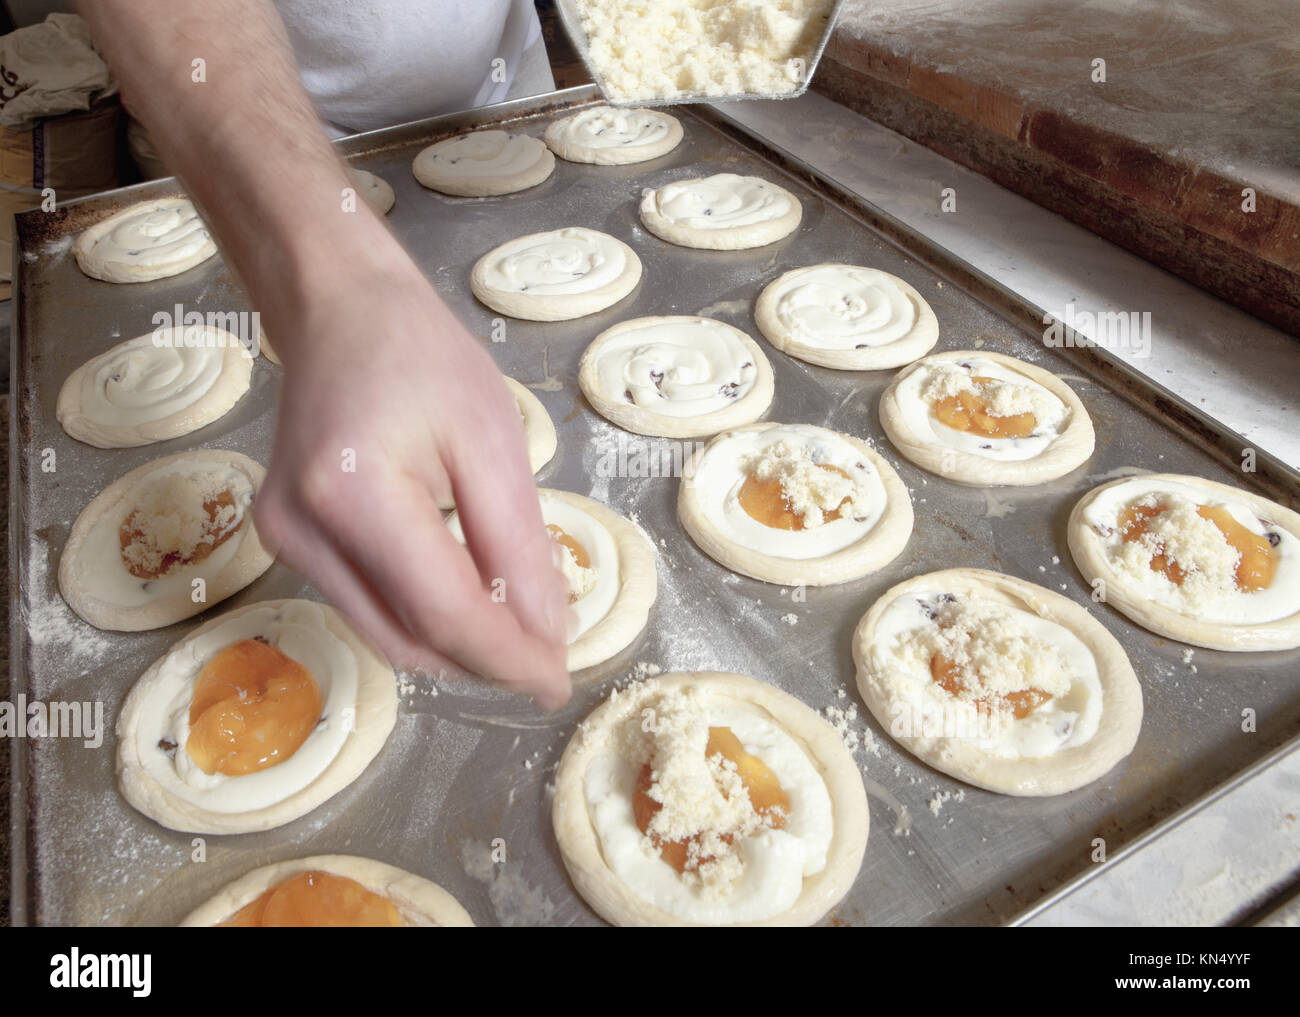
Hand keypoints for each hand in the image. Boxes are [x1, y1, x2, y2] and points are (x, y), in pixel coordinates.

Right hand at [252, 239, 571, 708]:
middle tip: (548, 657)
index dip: (507, 658)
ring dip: (455, 647)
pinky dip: (421, 618)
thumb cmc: (422, 357)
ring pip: (385, 635)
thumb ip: (517, 544)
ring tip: (515, 627)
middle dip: (485, 661)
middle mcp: (301, 529)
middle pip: (409, 639)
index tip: (559, 682)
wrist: (338, 310)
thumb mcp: (493, 438)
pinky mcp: (281, 541)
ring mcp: (281, 540)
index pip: (443, 613)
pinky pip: (365, 607)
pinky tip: (464, 598)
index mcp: (355, 492)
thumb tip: (545, 634)